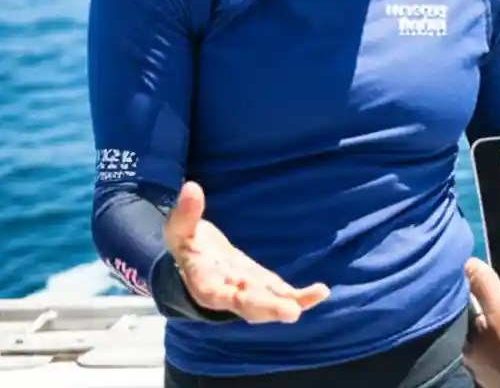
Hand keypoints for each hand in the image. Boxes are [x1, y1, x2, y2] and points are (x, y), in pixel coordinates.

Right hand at [163, 181, 329, 322]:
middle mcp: (229, 294)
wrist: (196, 259)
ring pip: (270, 300)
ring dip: (292, 301)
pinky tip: (321, 291)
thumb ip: (185, 214)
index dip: (235, 297)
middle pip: (250, 305)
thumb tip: (191, 187)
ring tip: (318, 293)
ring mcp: (250, 291)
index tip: (245, 296)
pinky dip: (300, 296)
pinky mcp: (264, 285)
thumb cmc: (186, 244)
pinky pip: (282, 293)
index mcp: (206, 284)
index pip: (219, 294)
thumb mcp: (178, 229)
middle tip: (292, 313)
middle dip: (269, 308)